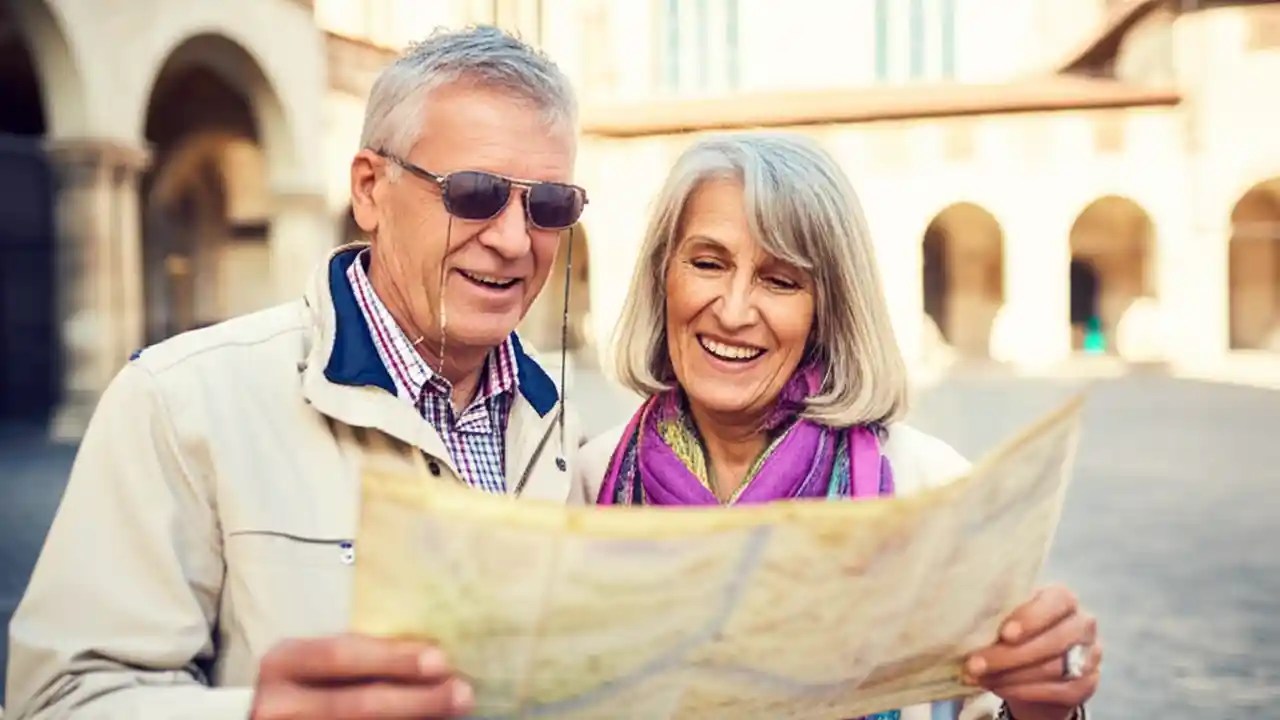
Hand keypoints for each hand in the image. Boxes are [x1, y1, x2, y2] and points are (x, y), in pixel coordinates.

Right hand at [250, 634, 472, 718]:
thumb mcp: (316, 661)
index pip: (341, 656)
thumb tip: (433, 658)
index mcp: (285, 662)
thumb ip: (360, 657)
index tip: (440, 660)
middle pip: (354, 705)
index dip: (392, 659)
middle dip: (414, 700)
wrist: (264, 716)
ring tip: (452, 713)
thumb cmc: (303, 682)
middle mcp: (278, 703)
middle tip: (462, 693)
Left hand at [963, 585, 1100, 719]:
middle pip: (1052, 640)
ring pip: (1053, 668)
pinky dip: (1024, 691)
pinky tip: (999, 688)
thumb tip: (963, 616)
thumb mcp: (1007, 616)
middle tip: (975, 664)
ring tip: (980, 677)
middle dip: (1009, 655)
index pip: (1056, 601)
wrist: (1032, 672)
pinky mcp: (1087, 684)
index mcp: (1063, 599)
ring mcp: (1089, 655)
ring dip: (1011, 675)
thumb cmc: (1015, 634)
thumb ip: (998, 613)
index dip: (1031, 617)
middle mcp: (1083, 624)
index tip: (1004, 633)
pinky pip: (1059, 691)